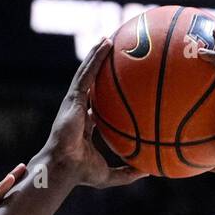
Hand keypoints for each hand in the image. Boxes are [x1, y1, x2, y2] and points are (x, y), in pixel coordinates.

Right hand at [43, 38, 144, 189]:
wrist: (63, 168)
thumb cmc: (81, 173)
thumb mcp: (110, 175)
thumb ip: (128, 172)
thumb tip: (150, 171)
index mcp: (86, 126)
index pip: (96, 107)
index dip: (105, 96)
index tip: (115, 86)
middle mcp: (79, 111)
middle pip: (91, 85)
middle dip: (100, 69)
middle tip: (113, 55)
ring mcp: (74, 103)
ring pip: (87, 74)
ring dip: (96, 56)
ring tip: (108, 39)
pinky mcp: (72, 98)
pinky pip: (86, 73)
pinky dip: (95, 58)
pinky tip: (105, 44)